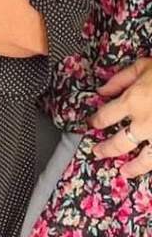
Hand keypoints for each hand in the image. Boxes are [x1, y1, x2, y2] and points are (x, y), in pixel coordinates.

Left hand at [91, 60, 151, 177]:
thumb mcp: (143, 66)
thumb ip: (120, 79)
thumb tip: (102, 90)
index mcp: (133, 101)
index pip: (106, 115)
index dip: (96, 121)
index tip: (91, 124)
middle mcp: (144, 124)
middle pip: (120, 142)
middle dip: (107, 149)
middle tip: (97, 152)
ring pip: (144, 159)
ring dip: (133, 167)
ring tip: (124, 171)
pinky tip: (149, 170)